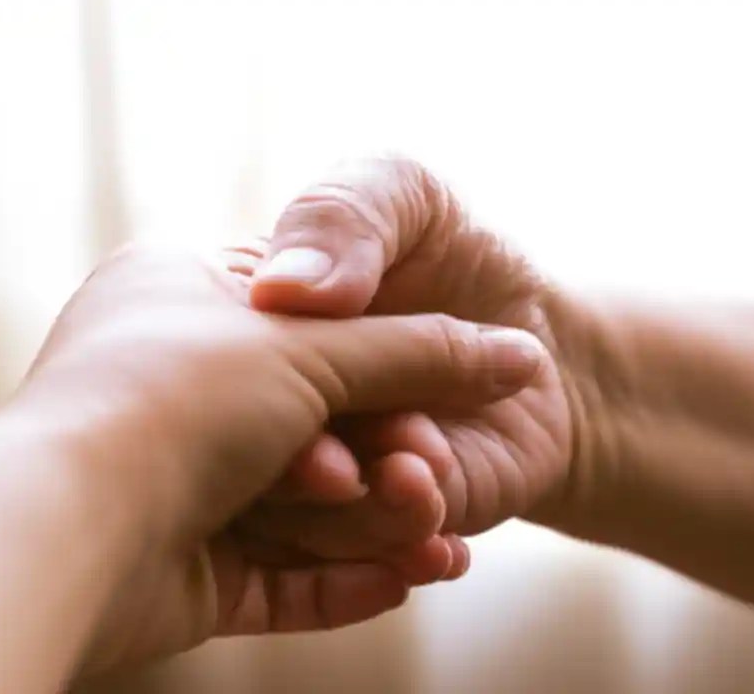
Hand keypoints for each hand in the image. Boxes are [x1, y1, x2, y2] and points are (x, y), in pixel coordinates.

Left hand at [15, 243, 546, 670]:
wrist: (67, 534)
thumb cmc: (172, 397)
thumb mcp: (308, 348)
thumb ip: (416, 348)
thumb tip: (519, 355)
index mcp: (187, 295)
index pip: (313, 315)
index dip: (385, 349)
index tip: (453, 372)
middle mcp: (178, 382)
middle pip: (318, 420)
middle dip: (387, 454)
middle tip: (430, 472)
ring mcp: (178, 479)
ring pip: (307, 507)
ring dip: (378, 526)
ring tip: (438, 545)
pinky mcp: (186, 569)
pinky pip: (282, 576)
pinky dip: (344, 580)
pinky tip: (407, 578)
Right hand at [243, 157, 579, 558]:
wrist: (549, 348)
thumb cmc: (457, 254)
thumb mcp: (402, 195)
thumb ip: (342, 216)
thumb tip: (288, 288)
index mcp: (238, 320)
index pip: (203, 358)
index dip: (236, 382)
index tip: (292, 392)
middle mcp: (256, 405)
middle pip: (239, 453)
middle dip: (297, 467)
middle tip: (340, 469)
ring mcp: (308, 474)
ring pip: (298, 519)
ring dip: (358, 507)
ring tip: (420, 470)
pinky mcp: (365, 527)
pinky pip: (359, 557)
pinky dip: (399, 534)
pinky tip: (441, 517)